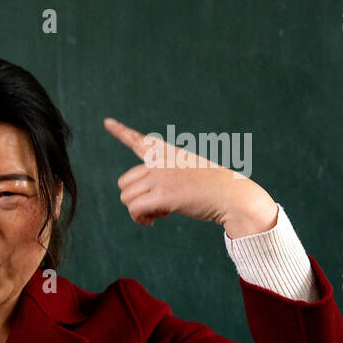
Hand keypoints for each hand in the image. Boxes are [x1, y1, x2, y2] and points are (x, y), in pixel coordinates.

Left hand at [104, 117, 277, 237]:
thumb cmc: (214, 189)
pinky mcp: (164, 194)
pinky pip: (134, 209)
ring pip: (126, 198)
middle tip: (156, 205)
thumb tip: (145, 194)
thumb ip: (168, 174)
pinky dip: (141, 219)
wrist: (234, 196)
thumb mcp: (191, 172)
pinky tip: (155, 220)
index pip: (141, 141)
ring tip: (161, 212)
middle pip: (124, 183)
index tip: (107, 122)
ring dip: (139, 211)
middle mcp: (161, 162)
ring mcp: (161, 177)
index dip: (122, 132)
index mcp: (169, 154)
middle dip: (135, 198)